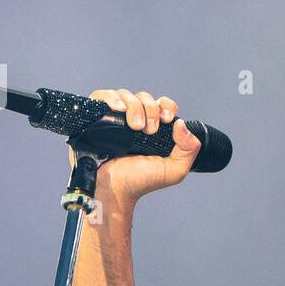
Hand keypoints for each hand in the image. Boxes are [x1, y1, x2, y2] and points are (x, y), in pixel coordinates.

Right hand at [66, 89, 201, 204]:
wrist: (114, 190)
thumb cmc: (141, 181)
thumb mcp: (174, 170)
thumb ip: (189, 149)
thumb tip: (181, 123)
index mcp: (153, 128)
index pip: (162, 104)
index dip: (166, 105)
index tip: (167, 119)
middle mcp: (134, 120)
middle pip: (144, 97)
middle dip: (150, 110)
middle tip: (148, 131)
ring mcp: (114, 118)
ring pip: (125, 95)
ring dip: (133, 107)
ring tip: (134, 127)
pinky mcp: (96, 118)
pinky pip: (101, 96)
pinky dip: (110, 98)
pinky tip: (117, 109)